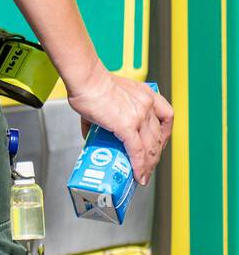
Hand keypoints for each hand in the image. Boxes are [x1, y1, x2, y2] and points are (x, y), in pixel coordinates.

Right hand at [66, 65, 173, 185]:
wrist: (87, 79)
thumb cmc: (92, 83)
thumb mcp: (109, 94)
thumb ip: (106, 114)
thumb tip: (92, 135)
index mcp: (145, 94)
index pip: (167, 116)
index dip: (165, 134)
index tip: (159, 143)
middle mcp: (147, 105)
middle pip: (159, 137)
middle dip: (155, 154)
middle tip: (148, 164)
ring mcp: (139, 116)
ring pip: (151, 148)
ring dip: (149, 165)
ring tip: (143, 175)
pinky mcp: (127, 127)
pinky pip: (138, 153)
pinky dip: (140, 167)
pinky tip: (139, 175)